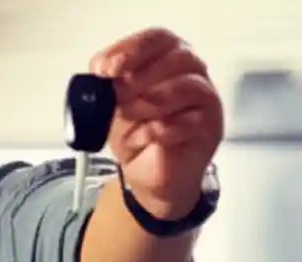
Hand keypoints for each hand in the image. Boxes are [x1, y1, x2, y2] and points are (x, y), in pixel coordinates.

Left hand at [90, 28, 223, 218]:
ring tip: (128, 117)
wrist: (146, 175)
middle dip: (139, 78)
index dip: (131, 50)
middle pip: (177, 58)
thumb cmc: (135, 133)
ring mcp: (204, 100)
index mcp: (165, 59)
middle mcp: (190, 74)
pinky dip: (158, 130)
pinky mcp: (209, 127)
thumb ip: (107, 87)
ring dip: (150, 102)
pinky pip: (189, 121)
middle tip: (116, 96)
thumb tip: (100, 73)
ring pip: (187, 87)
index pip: (157, 39)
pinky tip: (139, 138)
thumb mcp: (111, 107)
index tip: (106, 69)